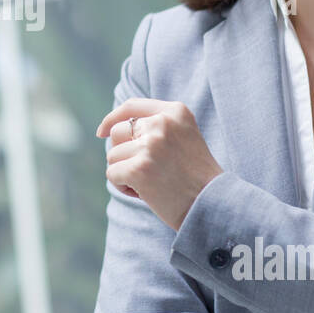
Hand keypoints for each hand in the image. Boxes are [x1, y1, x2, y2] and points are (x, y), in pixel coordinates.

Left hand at [96, 98, 223, 229]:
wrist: (212, 206)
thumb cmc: (195, 177)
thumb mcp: (183, 138)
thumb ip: (156, 127)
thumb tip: (111, 129)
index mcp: (175, 112)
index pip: (132, 106)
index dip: (112, 118)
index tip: (101, 132)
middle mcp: (162, 123)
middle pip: (117, 132)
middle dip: (122, 154)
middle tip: (146, 172)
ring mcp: (150, 145)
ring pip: (112, 155)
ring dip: (125, 173)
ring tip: (151, 184)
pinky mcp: (139, 168)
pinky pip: (112, 174)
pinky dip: (123, 187)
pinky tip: (146, 194)